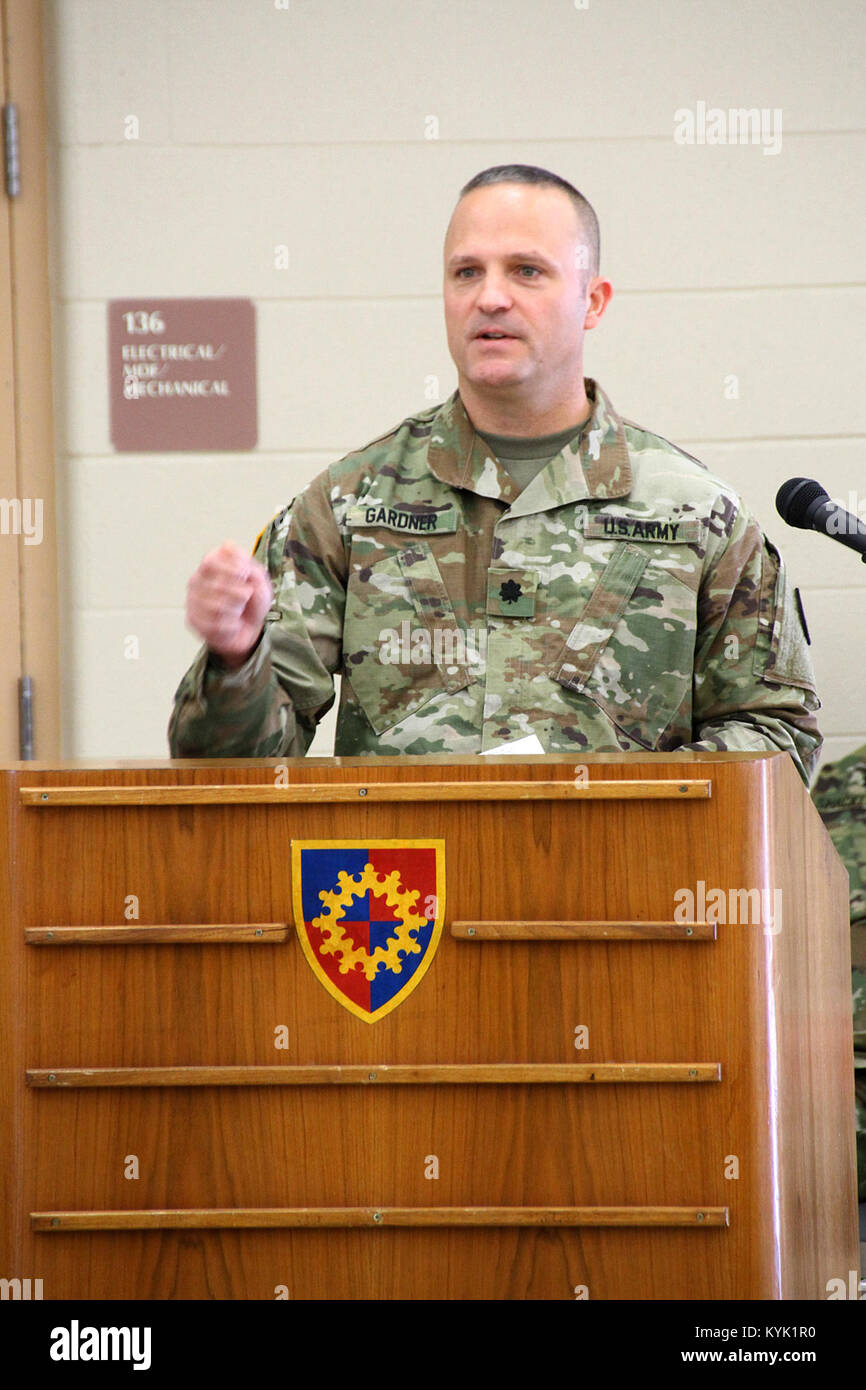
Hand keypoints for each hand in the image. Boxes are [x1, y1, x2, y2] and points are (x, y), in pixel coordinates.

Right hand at [186, 542, 272, 667]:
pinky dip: (231, 625)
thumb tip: (228, 545)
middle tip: (246, 596)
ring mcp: (192, 601)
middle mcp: (196, 580)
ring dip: (236, 610)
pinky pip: (214, 624)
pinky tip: (233, 623)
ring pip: (216, 606)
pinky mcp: (193, 621)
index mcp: (209, 565)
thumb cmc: (252, 600)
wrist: (249, 628)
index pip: (210, 561)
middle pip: (217, 585)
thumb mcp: (258, 578)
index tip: (245, 573)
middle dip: (240, 593)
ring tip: (239, 610)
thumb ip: (245, 561)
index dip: (230, 568)